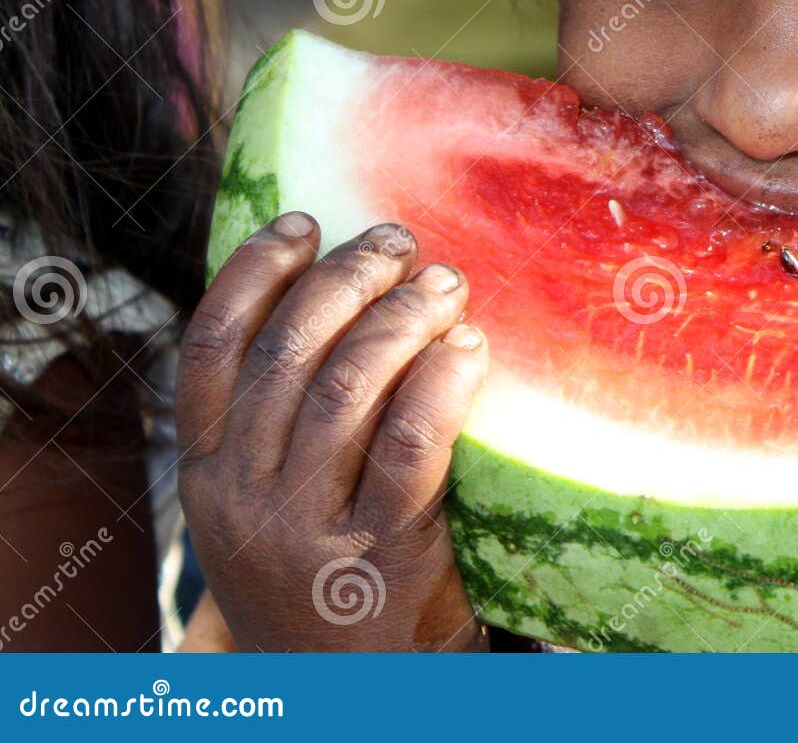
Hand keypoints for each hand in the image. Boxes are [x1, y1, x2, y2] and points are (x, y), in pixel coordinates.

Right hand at [177, 213, 489, 651]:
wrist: (348, 698)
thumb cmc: (326, 577)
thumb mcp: (270, 506)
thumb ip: (281, 424)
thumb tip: (342, 300)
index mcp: (207, 472)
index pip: (211, 347)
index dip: (253, 271)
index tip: (304, 221)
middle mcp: (242, 495)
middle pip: (286, 353)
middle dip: (347, 280)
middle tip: (402, 243)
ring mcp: (304, 529)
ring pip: (346, 388)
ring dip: (399, 318)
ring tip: (445, 283)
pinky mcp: (379, 555)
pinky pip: (411, 444)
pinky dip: (441, 381)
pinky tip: (470, 346)